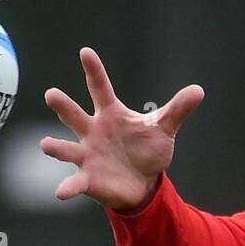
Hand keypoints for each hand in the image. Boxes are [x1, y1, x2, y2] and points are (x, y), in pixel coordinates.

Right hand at [42, 47, 203, 208]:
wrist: (143, 183)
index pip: (100, 88)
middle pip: (75, 115)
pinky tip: (60, 192)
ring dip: (56, 147)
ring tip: (46, 145)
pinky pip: (75, 183)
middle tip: (51, 94)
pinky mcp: (88, 178)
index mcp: (110, 114)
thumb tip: (198, 90)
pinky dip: (67, 187)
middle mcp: (93, 131)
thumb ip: (177, 110)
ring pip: (67, 148)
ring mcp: (87, 155)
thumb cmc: (146, 150)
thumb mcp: (163, 128)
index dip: (94, 71)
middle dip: (63, 105)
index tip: (85, 52)